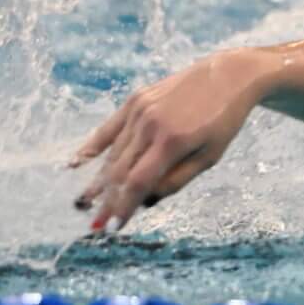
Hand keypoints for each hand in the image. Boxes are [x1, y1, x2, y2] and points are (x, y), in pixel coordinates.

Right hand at [70, 49, 272, 232]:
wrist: (227, 76)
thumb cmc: (223, 122)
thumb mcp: (209, 157)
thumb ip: (176, 180)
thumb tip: (144, 200)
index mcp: (172, 142)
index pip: (138, 182)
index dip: (123, 206)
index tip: (114, 227)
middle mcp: (150, 125)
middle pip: (120, 171)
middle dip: (109, 200)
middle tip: (97, 223)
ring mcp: (140, 110)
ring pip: (114, 153)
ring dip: (100, 180)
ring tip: (87, 201)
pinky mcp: (135, 99)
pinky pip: (109, 128)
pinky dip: (92, 147)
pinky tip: (76, 163)